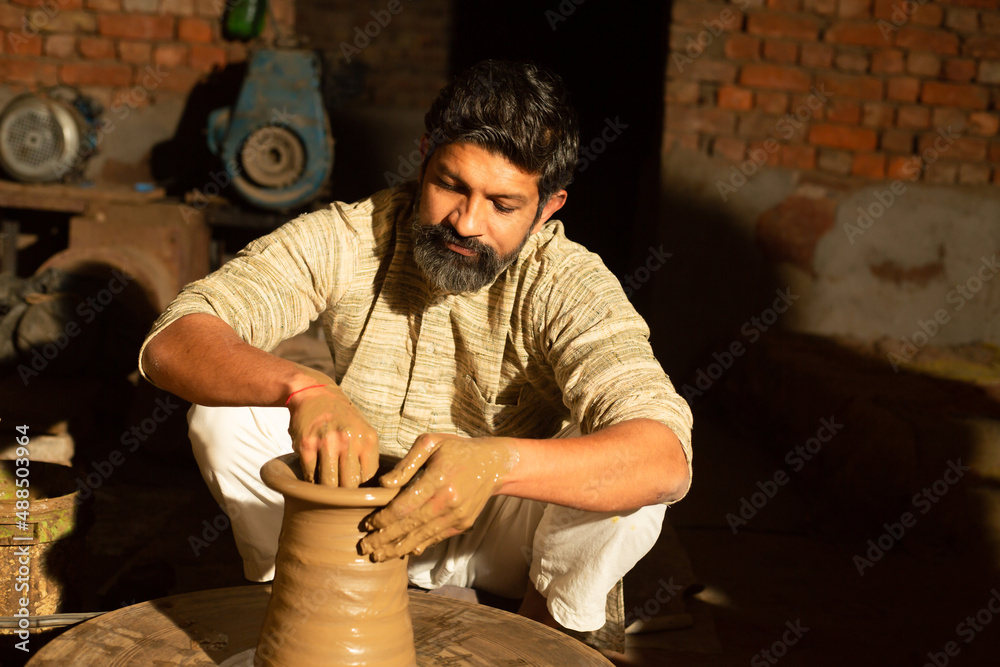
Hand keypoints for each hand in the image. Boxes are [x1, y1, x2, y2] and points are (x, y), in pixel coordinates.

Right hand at [286, 382, 378, 487]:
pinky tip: (314, 471)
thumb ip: (367, 456)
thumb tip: (365, 490)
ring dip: (326, 488)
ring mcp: (326, 442)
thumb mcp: (363, 431)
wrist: (314, 394)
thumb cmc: (342, 418)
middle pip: (349, 484)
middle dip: (343, 491)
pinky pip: (310, 475)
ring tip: (326, 482)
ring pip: (329, 484)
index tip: (352, 482)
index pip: (367, 478)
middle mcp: (348, 440)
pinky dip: (311, 479)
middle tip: (338, 487)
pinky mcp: (306, 445)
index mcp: (367, 439)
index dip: (359, 485)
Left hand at [359, 433, 518, 561]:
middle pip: (410, 525)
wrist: (493, 465)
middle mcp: (448, 501)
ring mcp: (457, 515)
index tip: (368, 524)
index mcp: (438, 478)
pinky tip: (402, 551)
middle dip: (384, 539)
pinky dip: (418, 546)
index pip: (404, 505)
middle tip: (365, 547)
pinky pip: (436, 538)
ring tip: (378, 556)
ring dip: (398, 548)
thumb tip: (384, 484)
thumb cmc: (457, 450)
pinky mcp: (462, 524)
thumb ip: (406, 463)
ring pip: (422, 536)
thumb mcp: (431, 443)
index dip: (384, 518)